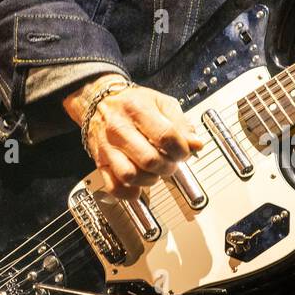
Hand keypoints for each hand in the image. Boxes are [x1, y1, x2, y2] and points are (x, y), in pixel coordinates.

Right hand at [63, 73, 204, 201]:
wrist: (99, 101)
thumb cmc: (132, 103)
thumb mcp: (161, 103)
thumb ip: (181, 124)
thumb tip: (195, 144)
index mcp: (137, 109)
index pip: (166, 137)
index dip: (181, 149)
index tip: (184, 151)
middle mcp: (119, 128)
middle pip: (149, 159)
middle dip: (168, 166)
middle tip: (171, 162)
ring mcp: (107, 147)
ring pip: (130, 175)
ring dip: (150, 179)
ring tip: (155, 171)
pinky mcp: (101, 163)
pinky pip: (113, 186)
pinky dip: (129, 193)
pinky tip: (139, 186)